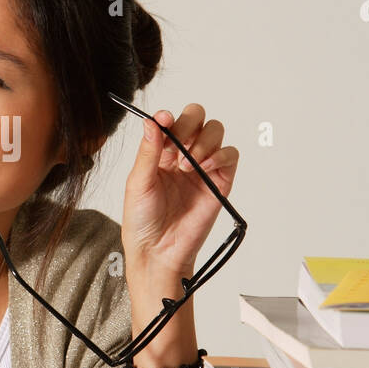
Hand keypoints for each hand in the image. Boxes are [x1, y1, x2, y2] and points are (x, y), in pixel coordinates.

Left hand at [121, 103, 238, 275]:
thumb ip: (148, 150)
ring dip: (203, 141)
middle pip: (197, 118)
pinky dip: (220, 155)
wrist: (158, 250)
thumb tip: (154, 120)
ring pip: (215, 131)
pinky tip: (203, 168)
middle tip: (178, 146)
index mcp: (161, 152)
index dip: (169, 117)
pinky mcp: (219, 182)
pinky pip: (230, 156)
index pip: (171, 120)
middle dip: (188, 124)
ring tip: (187, 165)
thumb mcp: (138, 182)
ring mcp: (203, 167)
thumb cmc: (142, 220)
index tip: (164, 121)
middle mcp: (183, 155)